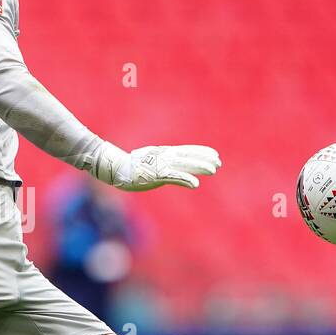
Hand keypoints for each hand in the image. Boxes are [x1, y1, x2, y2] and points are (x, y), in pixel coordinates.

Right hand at [93, 143, 221, 190]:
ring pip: (185, 165)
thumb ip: (161, 164)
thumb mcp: (149, 161)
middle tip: (219, 163)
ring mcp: (161, 165)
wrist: (116, 168)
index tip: (215, 154)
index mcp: (164, 153)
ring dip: (200, 167)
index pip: (186, 151)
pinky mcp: (156, 175)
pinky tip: (195, 184)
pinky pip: (174, 177)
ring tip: (214, 170)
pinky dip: (185, 179)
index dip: (201, 152)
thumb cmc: (130, 166)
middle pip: (189, 157)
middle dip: (204, 159)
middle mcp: (165, 156)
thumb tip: (167, 168)